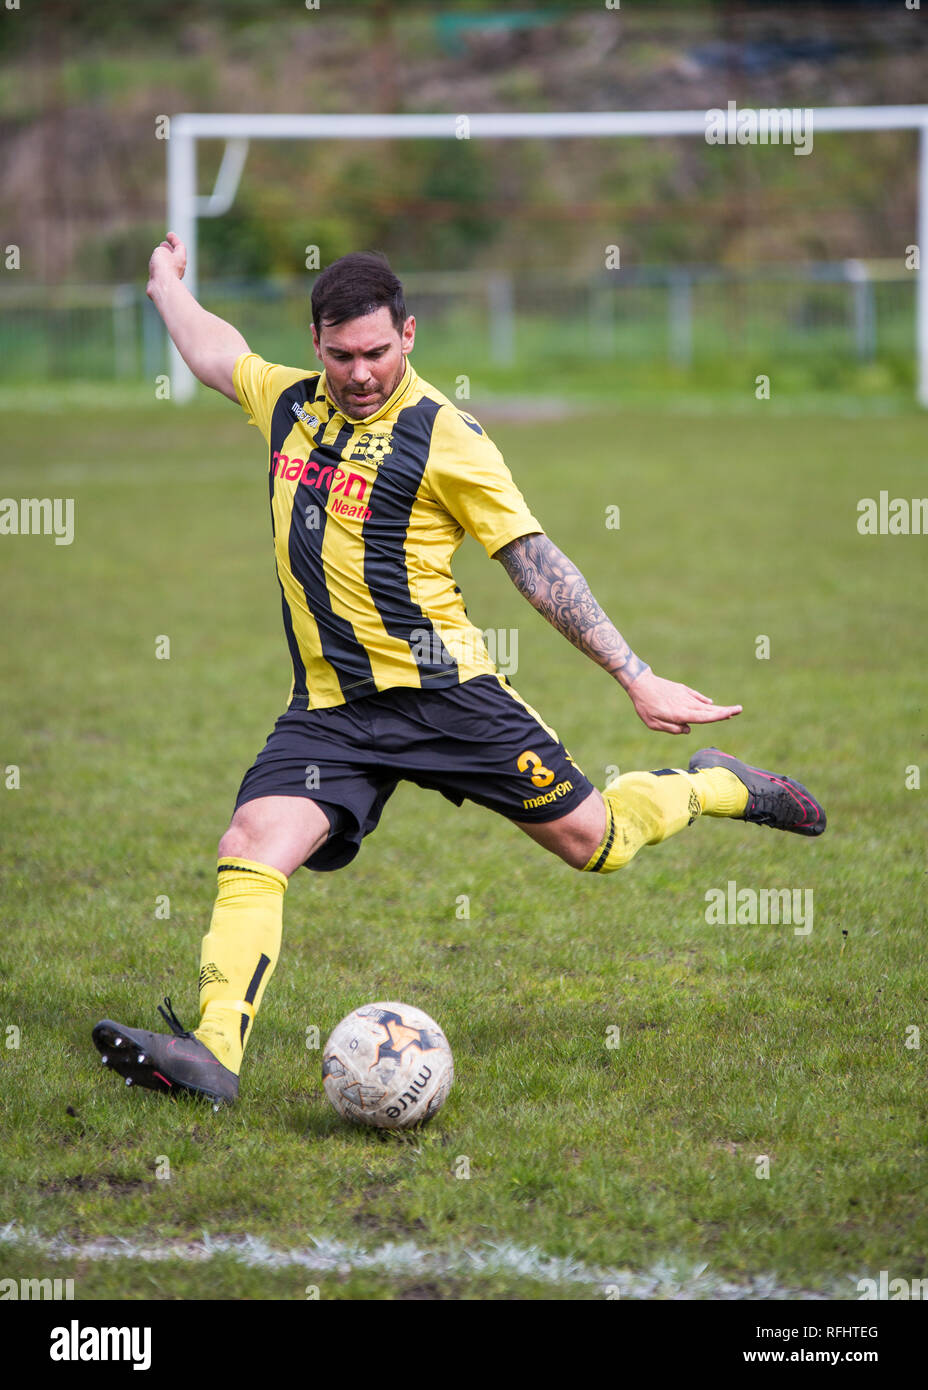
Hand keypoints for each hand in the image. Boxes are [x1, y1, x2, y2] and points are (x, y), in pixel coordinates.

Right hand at [146, 232, 186, 299]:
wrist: (162, 285)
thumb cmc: (163, 266)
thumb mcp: (161, 251)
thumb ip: (161, 251)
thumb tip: (160, 259)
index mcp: (181, 258)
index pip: (180, 246)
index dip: (174, 239)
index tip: (169, 235)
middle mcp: (178, 268)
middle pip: (175, 257)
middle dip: (169, 250)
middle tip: (163, 245)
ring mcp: (172, 277)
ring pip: (168, 266)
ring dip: (163, 259)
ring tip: (157, 255)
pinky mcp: (164, 283)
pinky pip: (161, 274)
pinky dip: (158, 268)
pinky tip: (153, 268)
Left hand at [627, 668, 741, 734]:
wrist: (640, 684)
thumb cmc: (645, 706)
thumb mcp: (653, 724)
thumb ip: (672, 729)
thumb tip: (688, 729)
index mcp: (680, 714)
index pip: (704, 717)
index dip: (719, 716)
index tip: (731, 714)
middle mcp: (686, 704)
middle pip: (709, 710)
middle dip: (725, 711)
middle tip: (740, 709)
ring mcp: (685, 696)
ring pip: (704, 704)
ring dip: (717, 708)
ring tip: (729, 710)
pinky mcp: (682, 690)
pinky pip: (696, 697)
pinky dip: (703, 701)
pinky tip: (710, 704)